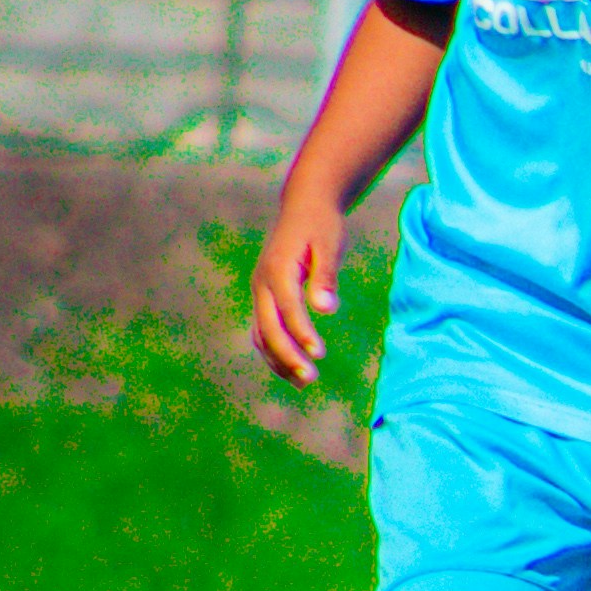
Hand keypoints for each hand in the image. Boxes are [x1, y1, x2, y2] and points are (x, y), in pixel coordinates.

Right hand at [249, 185, 349, 388]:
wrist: (305, 208)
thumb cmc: (322, 225)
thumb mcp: (330, 244)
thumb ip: (326, 276)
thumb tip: (325, 309)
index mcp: (278, 270)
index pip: (288, 308)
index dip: (301, 332)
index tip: (318, 353)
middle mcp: (262, 283)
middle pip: (268, 327)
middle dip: (288, 355)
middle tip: (311, 379)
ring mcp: (260, 292)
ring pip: (262, 333)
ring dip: (280, 360)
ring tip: (305, 383)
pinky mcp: (265, 298)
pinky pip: (264, 330)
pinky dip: (275, 351)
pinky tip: (294, 370)